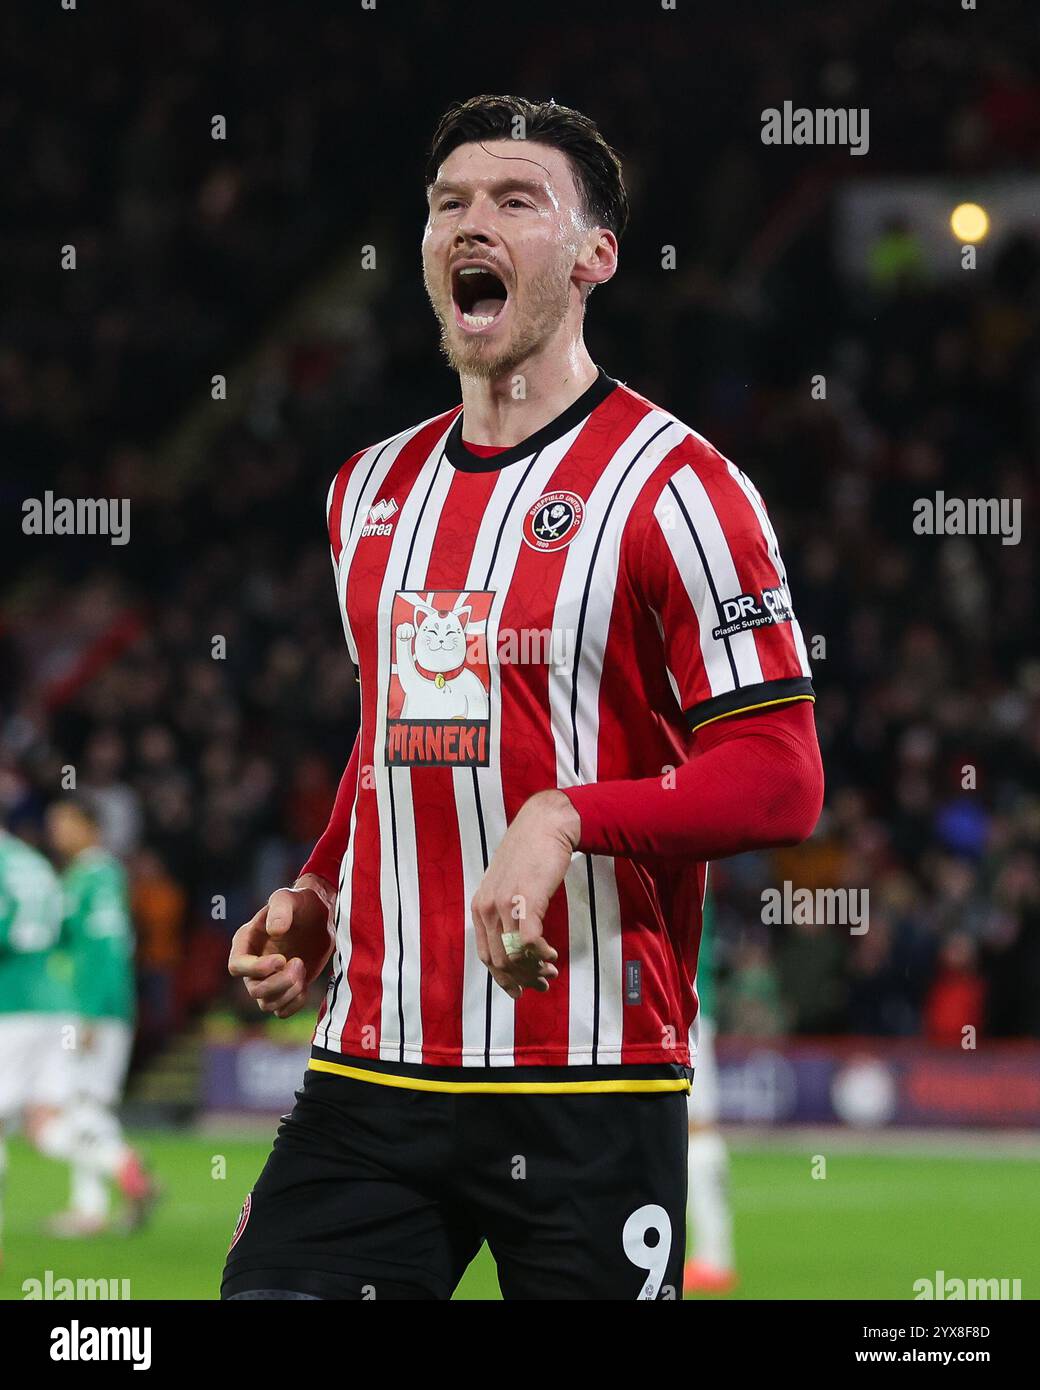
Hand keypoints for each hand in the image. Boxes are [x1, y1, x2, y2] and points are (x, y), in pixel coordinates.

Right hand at [228, 874, 336, 1018]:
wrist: (321, 916)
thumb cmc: (301, 903)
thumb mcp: (290, 898)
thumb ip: (280, 909)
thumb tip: (274, 931)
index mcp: (245, 942)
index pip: (237, 966)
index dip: (257, 969)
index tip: (281, 960)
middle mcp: (252, 965)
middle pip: (254, 989)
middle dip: (279, 982)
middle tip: (299, 962)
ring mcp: (267, 980)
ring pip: (267, 1004)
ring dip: (288, 993)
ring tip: (302, 970)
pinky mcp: (285, 990)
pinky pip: (281, 1011)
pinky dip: (294, 1004)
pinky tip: (305, 986)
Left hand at [471, 789, 580, 999]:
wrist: (545, 826)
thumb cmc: (530, 855)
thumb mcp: (506, 885)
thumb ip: (504, 912)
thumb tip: (515, 946)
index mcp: (479, 907)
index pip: (486, 955)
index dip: (504, 978)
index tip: (520, 990)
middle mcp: (486, 908)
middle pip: (500, 961)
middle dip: (522, 979)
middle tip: (543, 984)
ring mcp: (504, 904)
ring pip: (514, 956)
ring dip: (534, 970)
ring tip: (550, 971)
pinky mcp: (525, 901)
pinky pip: (530, 942)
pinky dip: (541, 955)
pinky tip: (553, 954)